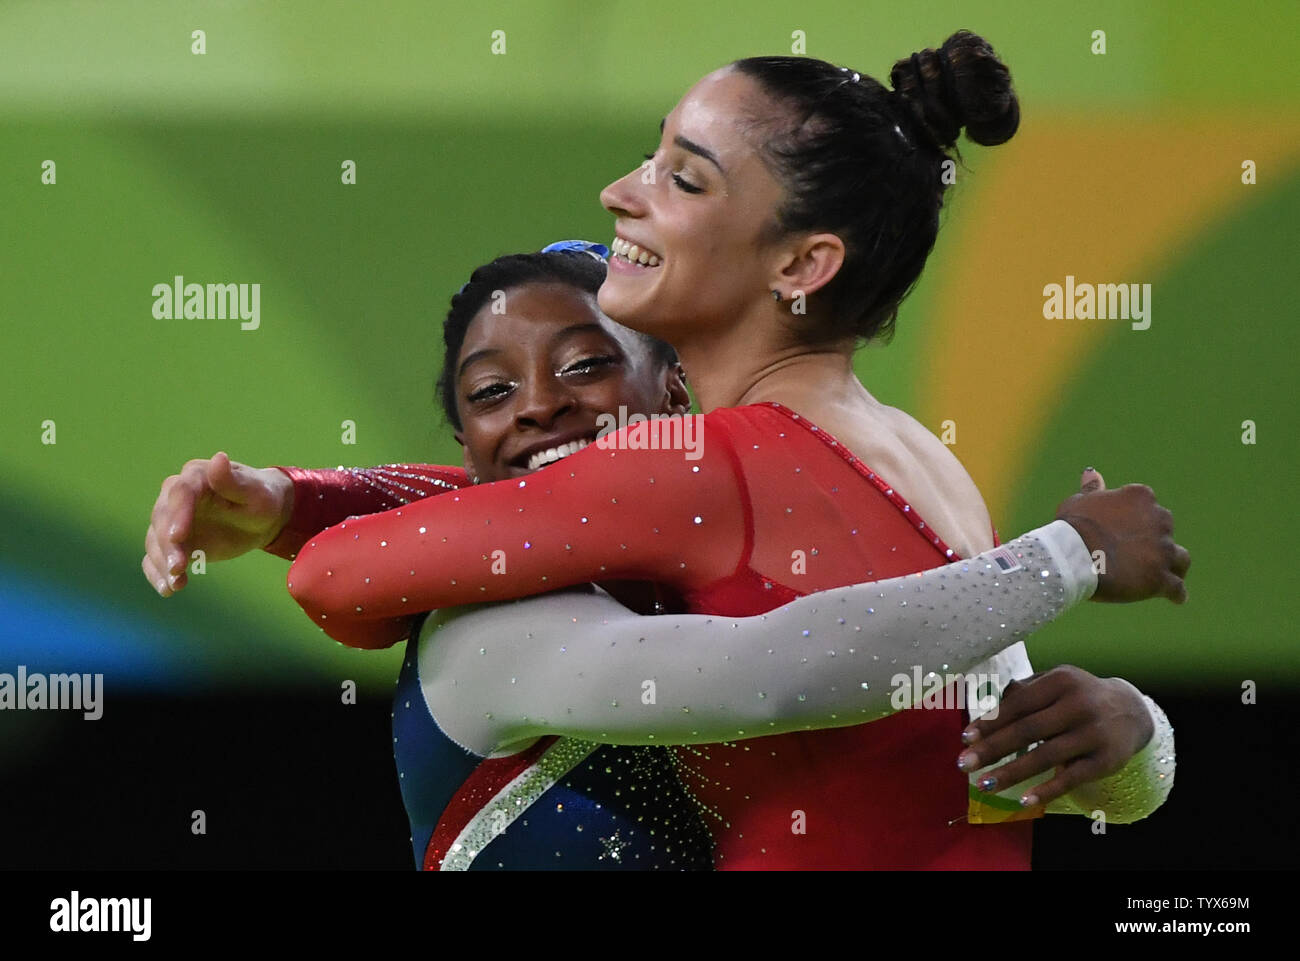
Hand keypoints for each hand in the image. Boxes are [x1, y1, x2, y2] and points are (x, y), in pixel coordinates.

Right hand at [142, 452, 293, 596]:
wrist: (261, 519)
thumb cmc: (261, 500)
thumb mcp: (254, 492)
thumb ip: (233, 481)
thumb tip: (219, 458)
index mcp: (196, 478)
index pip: (179, 494)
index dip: (178, 514)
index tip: (179, 537)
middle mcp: (175, 497)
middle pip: (162, 519)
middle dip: (167, 545)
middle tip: (178, 568)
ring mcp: (171, 521)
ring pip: (156, 541)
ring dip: (162, 563)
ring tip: (176, 584)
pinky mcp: (173, 543)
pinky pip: (157, 558)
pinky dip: (158, 574)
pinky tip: (168, 589)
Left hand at [956, 666, 1153, 807]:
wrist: (1131, 710)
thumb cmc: (1078, 696)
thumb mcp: (1054, 683)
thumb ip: (1023, 692)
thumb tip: (991, 710)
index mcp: (1061, 681)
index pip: (1018, 704)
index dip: (990, 722)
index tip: (965, 739)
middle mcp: (1078, 704)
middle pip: (1028, 730)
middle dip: (992, 749)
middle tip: (963, 765)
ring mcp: (1093, 733)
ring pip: (1045, 756)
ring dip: (1011, 773)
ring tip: (983, 785)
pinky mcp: (1106, 760)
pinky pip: (1071, 778)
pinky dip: (1046, 790)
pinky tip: (1023, 800)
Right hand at [1055, 467, 1190, 603]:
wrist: (1071, 556)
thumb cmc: (1071, 527)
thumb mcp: (1079, 502)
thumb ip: (1093, 489)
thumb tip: (1091, 472)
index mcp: (1141, 497)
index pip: (1149, 506)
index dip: (1136, 520)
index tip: (1121, 531)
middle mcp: (1160, 519)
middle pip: (1165, 531)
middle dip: (1155, 541)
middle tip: (1135, 555)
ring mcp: (1163, 550)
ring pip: (1179, 559)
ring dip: (1172, 565)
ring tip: (1161, 575)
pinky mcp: (1161, 578)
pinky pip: (1177, 588)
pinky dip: (1176, 593)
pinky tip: (1172, 597)